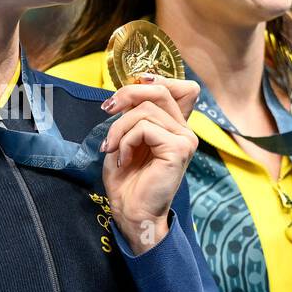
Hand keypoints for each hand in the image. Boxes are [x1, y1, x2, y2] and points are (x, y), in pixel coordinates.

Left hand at [100, 74, 199, 254]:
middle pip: (160, 90)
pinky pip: (144, 128)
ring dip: (120, 127)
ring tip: (112, 148)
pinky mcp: (178, 149)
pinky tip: (123, 159)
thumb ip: (133, 115)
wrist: (131, 213)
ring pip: (146, 109)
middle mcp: (185, 130)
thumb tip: (126, 91)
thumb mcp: (125, 139)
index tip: (130, 86)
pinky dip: (126, 141)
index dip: (157, 78)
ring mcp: (185, 139)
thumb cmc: (127, 180)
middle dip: (128, 94)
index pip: (182, 88)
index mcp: (175, 126)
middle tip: (106, 110)